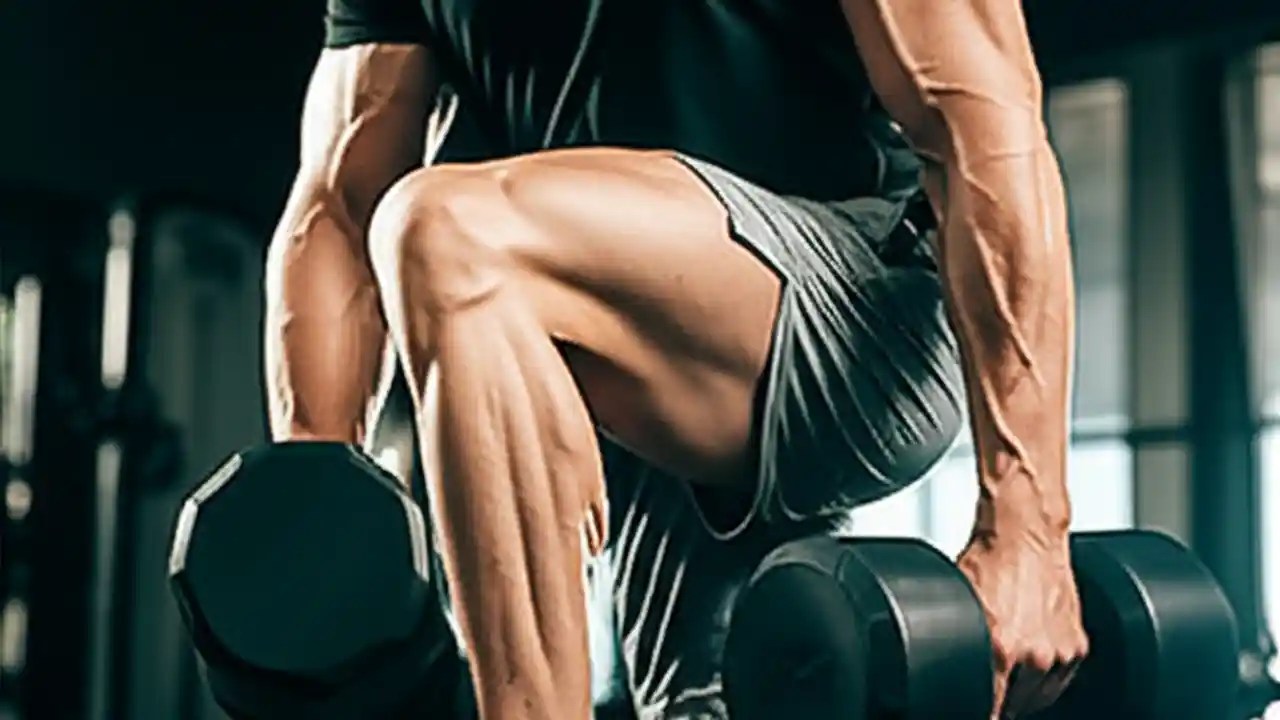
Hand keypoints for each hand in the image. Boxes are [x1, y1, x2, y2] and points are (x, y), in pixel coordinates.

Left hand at [956, 537, 1088, 718]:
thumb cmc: (991, 560)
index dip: (981, 710)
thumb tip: (945, 669)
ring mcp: (1061, 653)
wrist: (1027, 533)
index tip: (977, 706)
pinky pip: (1059, 682)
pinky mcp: (1079, 647)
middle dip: (998, 700)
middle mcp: (1036, 656)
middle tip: (987, 681)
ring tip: (1007, 667)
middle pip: (1013, 708)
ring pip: (1037, 699)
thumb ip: (956, 642)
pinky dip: (1044, 678)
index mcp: (1003, 649)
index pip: (992, 710)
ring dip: (1021, 693)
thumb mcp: (960, 603)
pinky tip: (1028, 660)